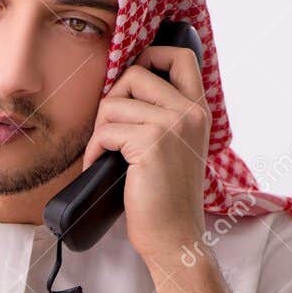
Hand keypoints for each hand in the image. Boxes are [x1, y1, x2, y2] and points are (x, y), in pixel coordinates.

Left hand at [79, 43, 210, 268]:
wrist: (174, 236)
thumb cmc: (165, 197)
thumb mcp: (175, 147)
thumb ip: (162, 116)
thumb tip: (123, 88)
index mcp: (198, 110)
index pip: (181, 56)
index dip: (150, 56)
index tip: (130, 82)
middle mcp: (189, 112)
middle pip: (135, 73)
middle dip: (111, 100)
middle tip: (109, 130)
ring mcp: (172, 125)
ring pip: (113, 103)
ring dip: (99, 129)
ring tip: (104, 153)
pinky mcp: (150, 143)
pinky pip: (104, 131)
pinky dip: (93, 150)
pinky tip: (98, 166)